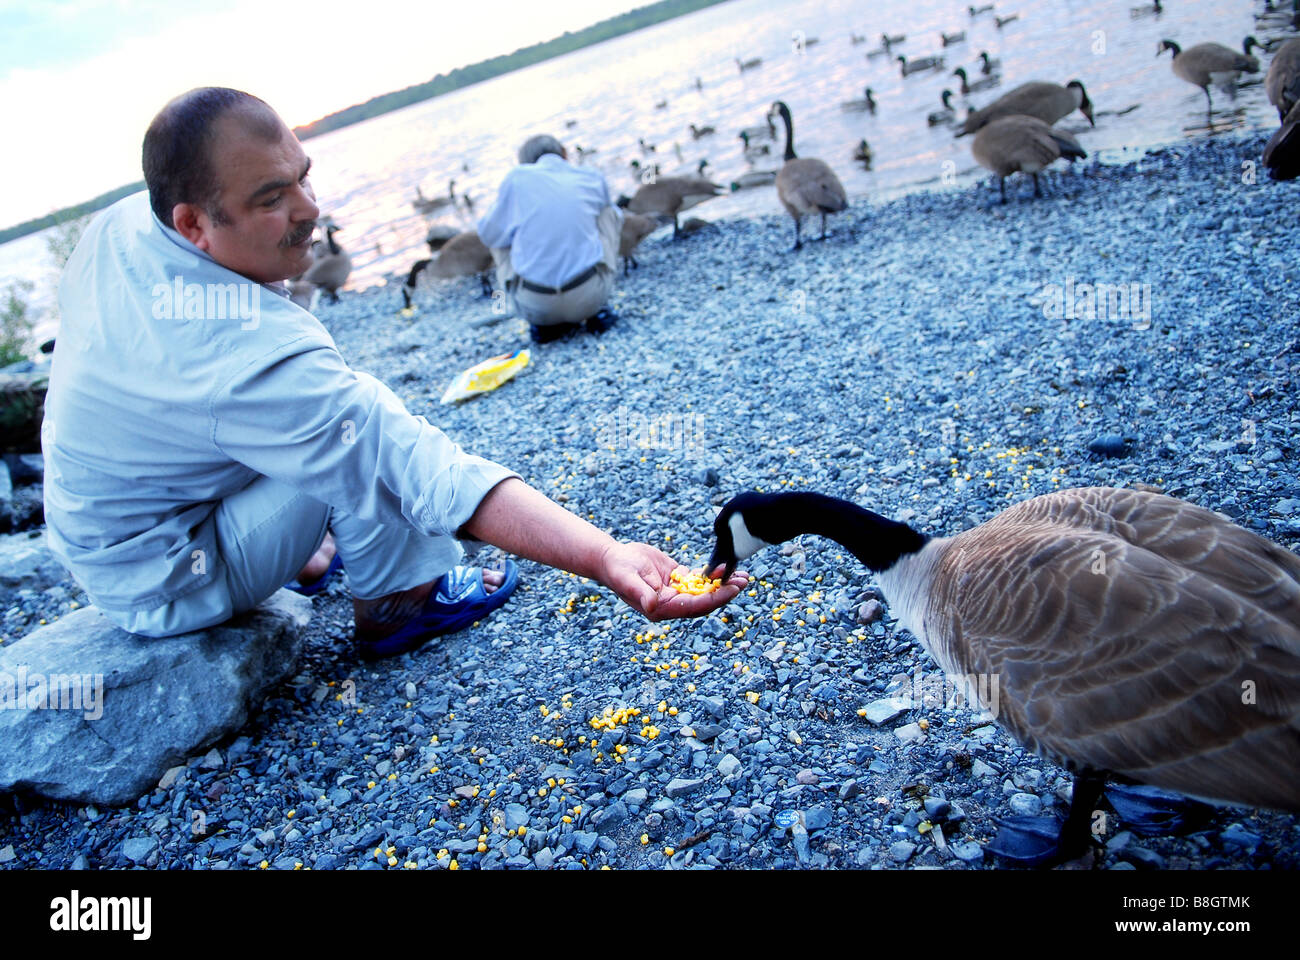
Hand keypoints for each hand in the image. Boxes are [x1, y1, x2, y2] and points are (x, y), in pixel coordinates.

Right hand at [598, 541, 746, 620]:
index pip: (693, 606)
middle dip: (724, 592)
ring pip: (705, 590)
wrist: (612, 559)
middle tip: (744, 582)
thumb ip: (641, 593)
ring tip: (744, 576)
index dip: (713, 599)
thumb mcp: (627, 580)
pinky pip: (699, 578)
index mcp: (662, 608)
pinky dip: (713, 574)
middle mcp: (672, 603)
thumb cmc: (617, 570)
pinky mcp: (678, 578)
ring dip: (723, 584)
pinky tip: (727, 567)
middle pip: (704, 600)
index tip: (730, 589)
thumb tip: (652, 607)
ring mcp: (676, 591)